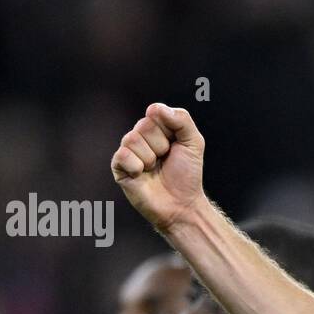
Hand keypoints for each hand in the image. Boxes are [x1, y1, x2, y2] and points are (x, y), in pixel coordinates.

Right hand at [111, 103, 206, 230]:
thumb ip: (181, 119)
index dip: (169, 130)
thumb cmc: (187, 175)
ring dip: (150, 158)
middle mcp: (140, 137)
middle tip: (165, 160)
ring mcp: (129, 152)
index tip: (176, 146)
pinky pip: (123, 155)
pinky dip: (136, 166)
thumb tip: (156, 108)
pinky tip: (141, 175)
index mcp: (157, 129)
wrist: (182, 204)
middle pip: (143, 125)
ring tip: (154, 169)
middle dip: (161, 145)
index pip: (155, 112)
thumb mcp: (193, 143)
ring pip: (132, 139)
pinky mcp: (119, 168)